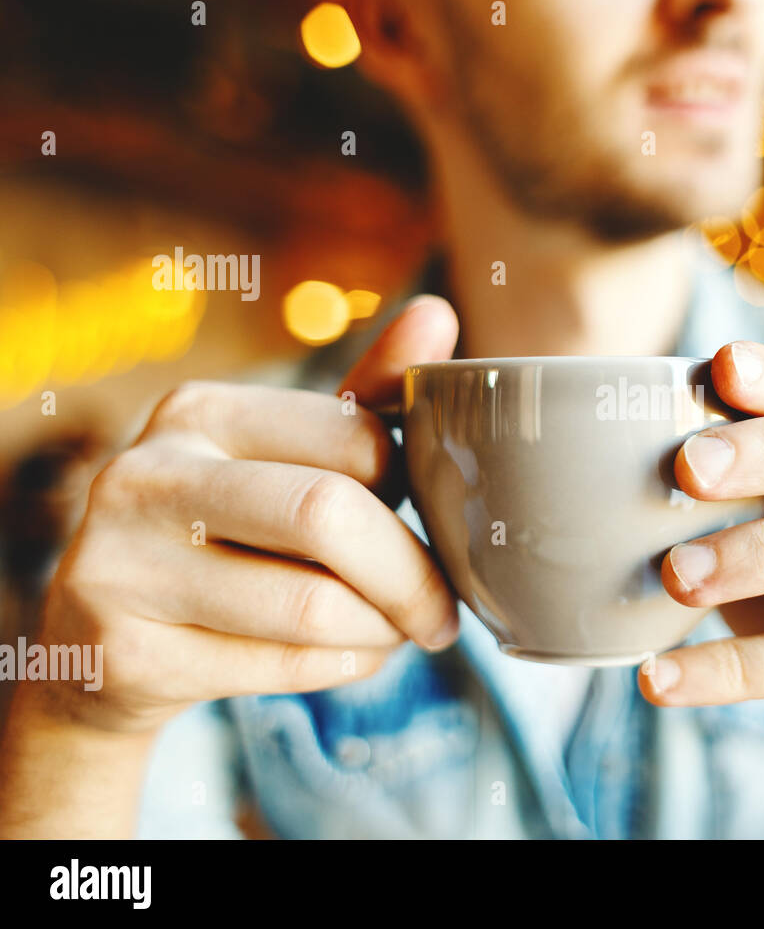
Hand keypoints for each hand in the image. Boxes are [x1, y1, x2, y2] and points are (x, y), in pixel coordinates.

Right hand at [23, 295, 460, 735]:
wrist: (104, 648)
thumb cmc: (228, 536)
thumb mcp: (290, 459)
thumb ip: (365, 397)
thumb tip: (439, 312)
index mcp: (199, 411)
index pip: (357, 439)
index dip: (414, 492)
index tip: (432, 525)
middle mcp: (148, 474)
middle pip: (330, 516)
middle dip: (411, 577)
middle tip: (441, 613)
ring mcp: (124, 565)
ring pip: (314, 605)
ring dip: (382, 631)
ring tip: (394, 633)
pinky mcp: (128, 653)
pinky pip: (283, 665)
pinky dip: (342, 668)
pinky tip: (344, 656)